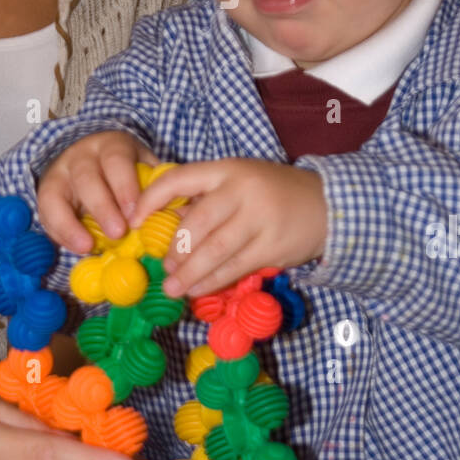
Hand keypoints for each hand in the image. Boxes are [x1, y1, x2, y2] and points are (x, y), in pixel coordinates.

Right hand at [36, 131, 160, 253]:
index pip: (117, 161)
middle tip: (118, 233)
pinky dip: (60, 232)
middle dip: (102, 207)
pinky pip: (46, 212)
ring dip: (73, 224)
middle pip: (87, 178)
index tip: (135, 213)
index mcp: (112, 146)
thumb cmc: (126, 172)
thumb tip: (177, 213)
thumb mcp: (143, 169)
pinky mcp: (47, 192)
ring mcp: (61, 173)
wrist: (93, 159)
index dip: (125, 187)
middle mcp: (82, 156)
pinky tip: (77, 247)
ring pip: (58, 194)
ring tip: (88, 246)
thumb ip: (155, 187)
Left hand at [129, 159, 327, 296]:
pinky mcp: (272, 245)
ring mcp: (259, 218)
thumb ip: (206, 198)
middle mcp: (241, 190)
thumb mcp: (239, 182)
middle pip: (197, 223)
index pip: (179, 179)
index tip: (133, 220)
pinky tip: (198, 290)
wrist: (326, 205)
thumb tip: (167, 224)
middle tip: (162, 267)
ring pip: (214, 250)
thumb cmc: (272, 193)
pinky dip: (213, 281)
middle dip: (174, 249)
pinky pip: (235, 267)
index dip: (151, 199)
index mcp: (226, 169)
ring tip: (173, 288)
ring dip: (189, 273)